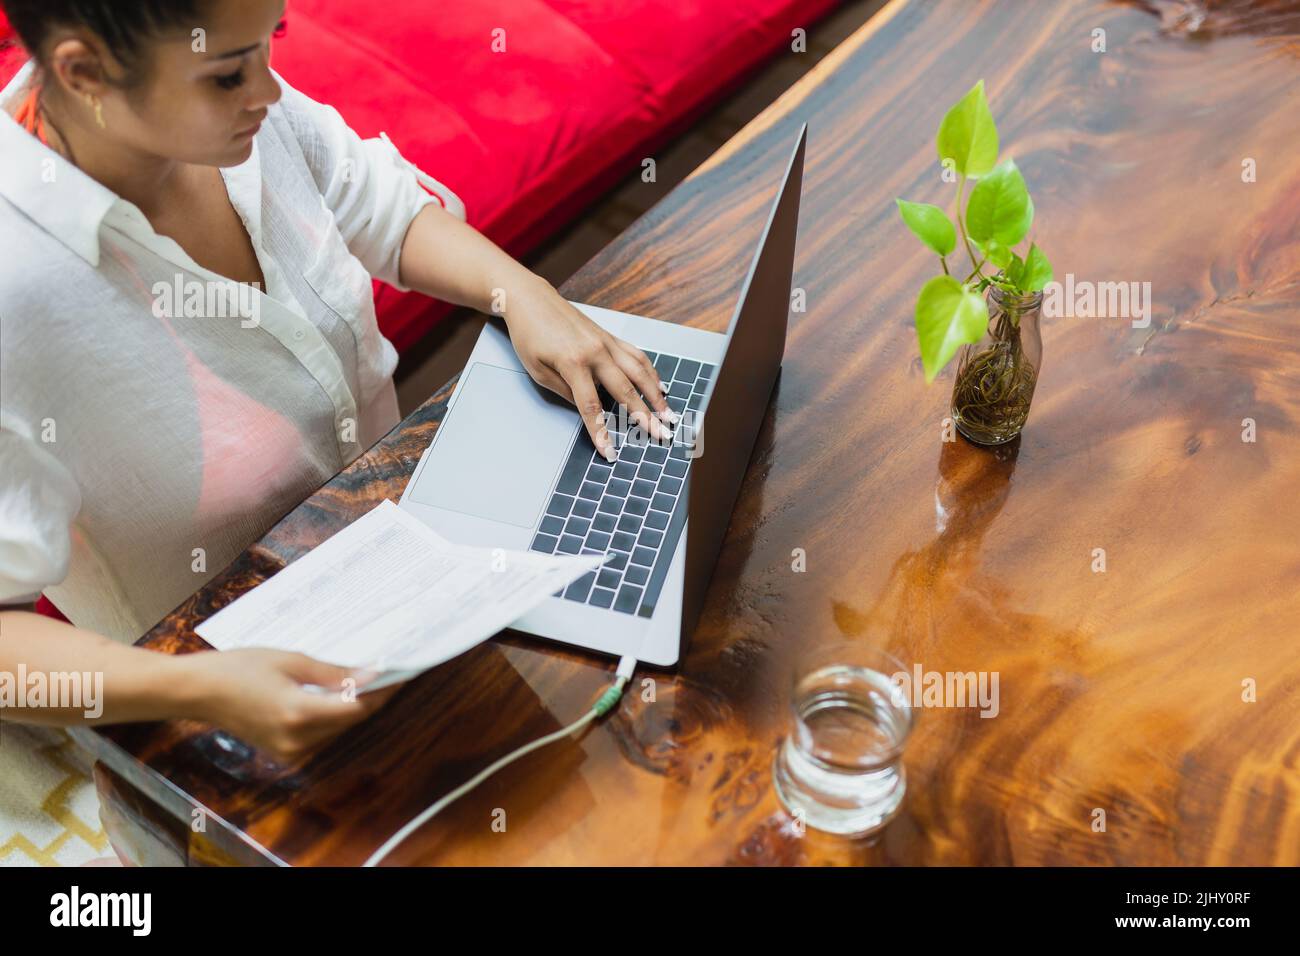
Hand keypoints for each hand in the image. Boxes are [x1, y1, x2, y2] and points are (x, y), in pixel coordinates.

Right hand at [183, 649, 402, 762]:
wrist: (197, 691)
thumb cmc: (239, 667)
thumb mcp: (291, 661)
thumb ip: (333, 673)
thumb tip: (370, 675)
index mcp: (299, 714)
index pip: (357, 708)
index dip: (383, 692)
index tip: (401, 673)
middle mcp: (297, 740)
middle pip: (351, 720)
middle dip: (372, 697)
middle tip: (390, 671)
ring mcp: (290, 751)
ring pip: (338, 729)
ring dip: (355, 707)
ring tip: (370, 679)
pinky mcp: (285, 752)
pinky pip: (321, 734)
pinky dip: (334, 715)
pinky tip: (341, 694)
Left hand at [503, 277, 677, 459]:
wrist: (532, 300)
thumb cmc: (530, 335)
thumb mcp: (537, 370)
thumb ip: (564, 391)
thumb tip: (587, 409)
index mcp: (573, 363)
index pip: (592, 406)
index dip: (601, 432)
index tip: (611, 452)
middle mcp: (595, 352)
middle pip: (625, 390)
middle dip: (645, 416)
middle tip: (661, 434)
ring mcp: (606, 342)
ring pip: (639, 371)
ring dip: (656, 395)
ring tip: (668, 414)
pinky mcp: (609, 337)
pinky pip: (636, 356)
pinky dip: (650, 372)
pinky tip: (659, 386)